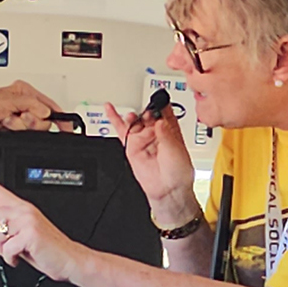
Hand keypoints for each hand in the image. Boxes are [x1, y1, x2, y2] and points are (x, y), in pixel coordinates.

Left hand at [0, 81, 64, 131]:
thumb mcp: (1, 100)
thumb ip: (26, 103)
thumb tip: (44, 111)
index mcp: (23, 91)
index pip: (49, 104)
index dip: (59, 116)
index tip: (66, 127)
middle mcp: (24, 103)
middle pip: (45, 118)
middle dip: (32, 121)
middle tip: (19, 118)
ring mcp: (20, 117)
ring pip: (35, 128)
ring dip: (21, 127)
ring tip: (7, 122)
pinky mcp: (15, 129)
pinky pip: (26, 136)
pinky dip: (17, 133)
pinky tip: (6, 128)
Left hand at [0, 170, 85, 281]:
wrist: (70, 260)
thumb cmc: (48, 251)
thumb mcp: (19, 243)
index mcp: (21, 209)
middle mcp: (23, 211)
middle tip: (5, 246)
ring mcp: (27, 221)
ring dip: (1, 249)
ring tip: (15, 252)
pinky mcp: (30, 233)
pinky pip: (6, 248)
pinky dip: (10, 258)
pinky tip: (19, 258)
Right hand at [106, 101, 198, 226]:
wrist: (168, 190)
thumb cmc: (178, 173)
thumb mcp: (175, 148)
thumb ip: (165, 133)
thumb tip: (158, 120)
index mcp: (171, 130)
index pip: (164, 111)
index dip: (161, 103)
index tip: (158, 96)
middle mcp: (156, 133)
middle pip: (148, 114)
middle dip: (146, 111)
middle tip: (147, 113)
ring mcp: (142, 139)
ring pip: (135, 121)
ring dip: (134, 116)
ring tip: (134, 117)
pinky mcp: (131, 146)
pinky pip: (121, 130)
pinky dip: (114, 119)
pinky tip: (109, 108)